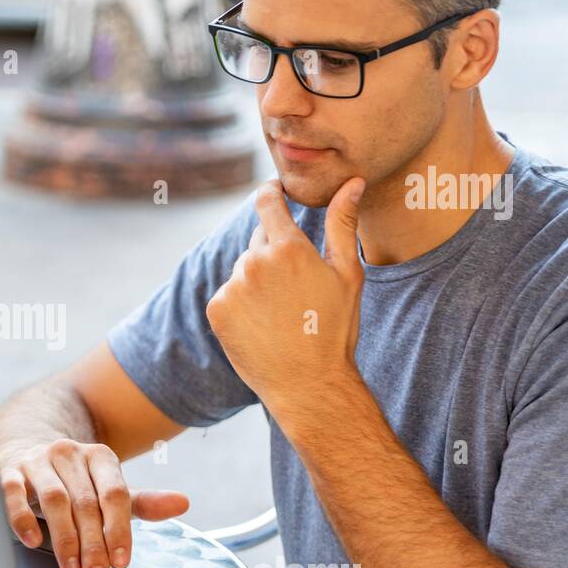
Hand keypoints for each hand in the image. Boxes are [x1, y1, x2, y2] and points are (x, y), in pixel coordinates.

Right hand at [0, 438, 188, 567]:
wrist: (29, 452)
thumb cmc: (75, 482)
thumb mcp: (110, 491)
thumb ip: (143, 503)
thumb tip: (182, 503)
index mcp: (99, 456)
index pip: (114, 494)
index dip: (119, 529)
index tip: (121, 561)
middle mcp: (68, 453)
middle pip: (85, 503)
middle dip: (93, 546)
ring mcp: (36, 460)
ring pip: (53, 500)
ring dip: (64, 540)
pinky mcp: (8, 471)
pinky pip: (13, 493)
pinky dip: (22, 517)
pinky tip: (33, 541)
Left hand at [204, 177, 365, 420]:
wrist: (308, 385)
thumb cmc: (335, 330)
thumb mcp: (347, 275)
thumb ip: (343, 224)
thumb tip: (351, 183)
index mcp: (289, 249)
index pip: (267, 201)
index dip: (270, 192)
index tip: (274, 191)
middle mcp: (255, 262)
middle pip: (259, 241)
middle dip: (275, 253)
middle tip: (297, 289)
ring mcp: (232, 286)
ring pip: (243, 270)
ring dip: (258, 281)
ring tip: (282, 313)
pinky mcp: (216, 309)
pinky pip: (228, 294)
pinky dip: (241, 304)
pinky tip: (263, 325)